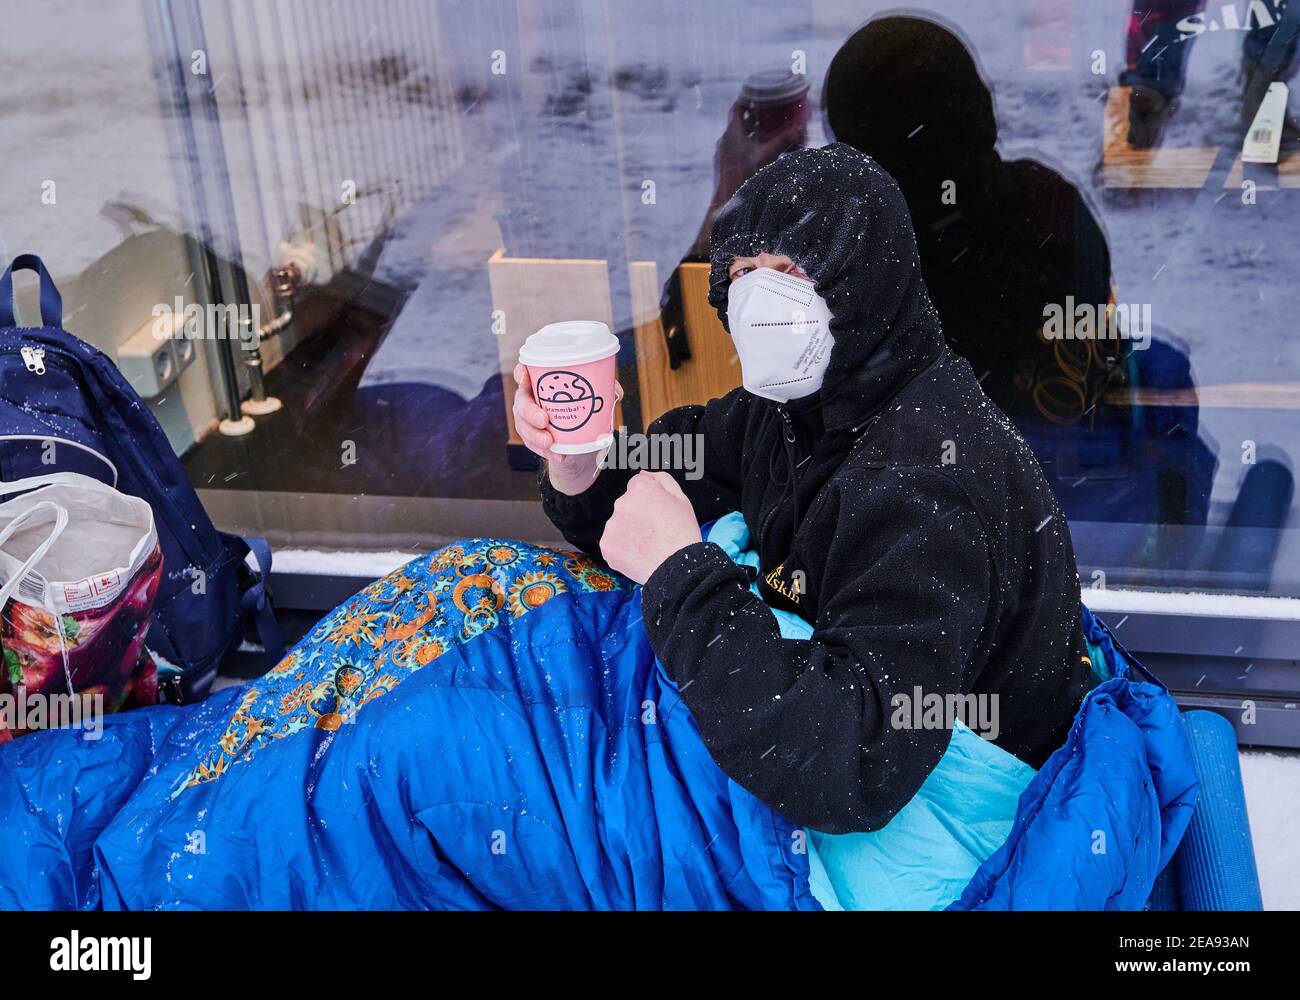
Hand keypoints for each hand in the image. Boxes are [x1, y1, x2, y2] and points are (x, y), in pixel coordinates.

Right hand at [513, 363, 622, 495]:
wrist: (580, 440)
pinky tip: (558, 455)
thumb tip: (616, 393)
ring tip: (549, 441)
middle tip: (544, 420)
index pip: (524, 372)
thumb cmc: (584, 408)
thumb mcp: (595, 397)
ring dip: (535, 435)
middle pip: (521, 402)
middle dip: (530, 411)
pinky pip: (532, 445)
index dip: (521, 373)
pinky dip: (544, 451)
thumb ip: (605, 389)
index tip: (525, 378)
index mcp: (540, 382)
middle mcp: (529, 399)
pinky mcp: (531, 438)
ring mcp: (527, 419)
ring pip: (523, 426)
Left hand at [600, 472, 702, 584]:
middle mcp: (622, 504)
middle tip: (653, 531)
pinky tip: (637, 554)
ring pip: (618, 524)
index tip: (657, 513)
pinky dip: (622, 548)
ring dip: (627, 531)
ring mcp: (612, 526)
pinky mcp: (607, 545)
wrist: (677, 568)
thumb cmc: (683, 533)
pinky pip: (612, 542)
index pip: (637, 485)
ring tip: (646, 545)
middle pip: (625, 504)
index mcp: (641, 490)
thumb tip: (644, 474)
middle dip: (636, 514)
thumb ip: (661, 480)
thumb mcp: (681, 499)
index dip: (649, 499)